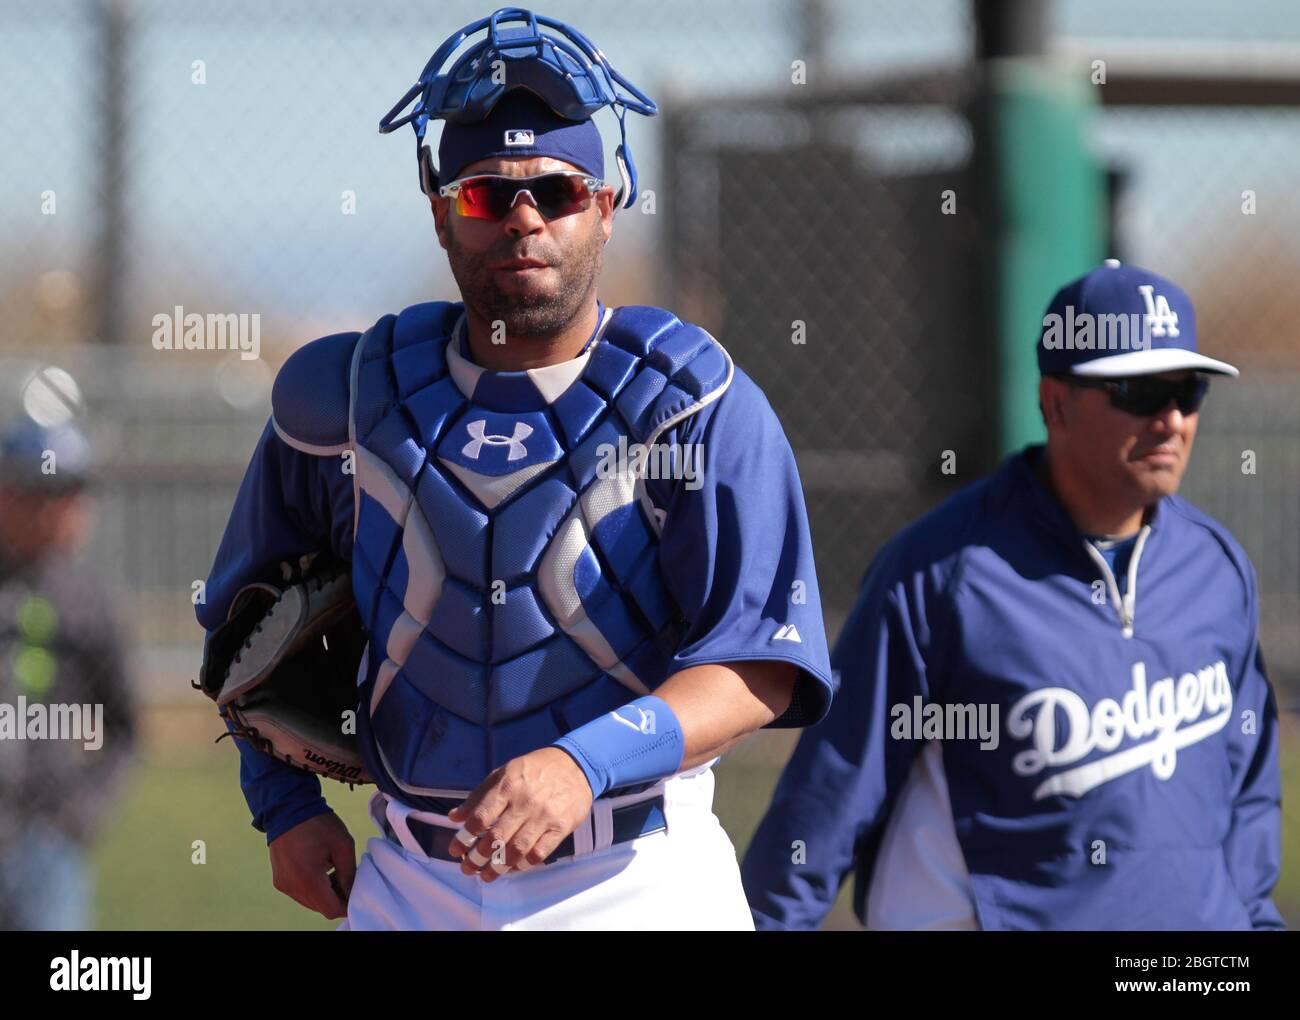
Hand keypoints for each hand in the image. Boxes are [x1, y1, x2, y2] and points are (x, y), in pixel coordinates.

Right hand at [268, 811, 355, 918]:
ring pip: (310, 902)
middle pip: (321, 907)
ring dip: (324, 894)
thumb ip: (349, 873)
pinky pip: (300, 893)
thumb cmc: (318, 823)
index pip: (331, 909)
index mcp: (308, 878)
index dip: (347, 905)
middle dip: (337, 898)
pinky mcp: (279, 881)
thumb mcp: (343, 845)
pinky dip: (312, 888)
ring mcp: (283, 885)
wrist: (288, 808)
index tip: (356, 892)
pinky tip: (320, 870)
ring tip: (333, 872)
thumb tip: (353, 893)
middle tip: (347, 878)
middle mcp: (292, 887)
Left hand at [447, 747, 592, 880]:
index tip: (456, 849)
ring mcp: (544, 816)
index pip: (481, 817)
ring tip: (486, 876)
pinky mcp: (561, 828)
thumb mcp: (503, 772)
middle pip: (496, 838)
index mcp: (508, 785)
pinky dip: (523, 865)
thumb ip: (478, 795)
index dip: (465, 837)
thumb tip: (455, 817)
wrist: (576, 765)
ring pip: (516, 850)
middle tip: (468, 868)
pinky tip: (513, 867)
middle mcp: (525, 802)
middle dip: (477, 858)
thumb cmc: (535, 769)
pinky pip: (539, 853)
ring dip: (498, 868)